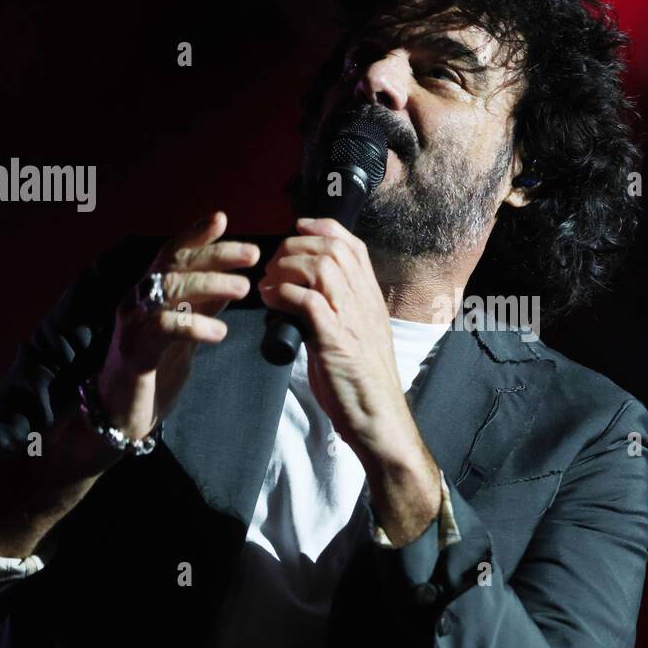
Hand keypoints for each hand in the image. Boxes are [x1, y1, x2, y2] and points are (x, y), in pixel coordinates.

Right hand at [97, 211, 259, 438]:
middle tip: (253, 254)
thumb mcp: (185, 331)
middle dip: (215, 254)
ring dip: (210, 284)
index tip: (223, 218)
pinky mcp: (136, 351)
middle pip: (175, 264)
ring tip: (244, 287)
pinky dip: (195, 326)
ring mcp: (133, 324)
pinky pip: (164, 329)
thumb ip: (203, 306)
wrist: (122, 412)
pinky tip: (220, 332)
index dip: (195, 234)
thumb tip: (232, 281)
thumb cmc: (154, 369)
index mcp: (150, 292)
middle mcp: (138, 300)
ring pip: (169, 290)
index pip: (172, 254)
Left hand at [258, 217, 439, 537]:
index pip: (352, 245)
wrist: (379, 420)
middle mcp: (365, 303)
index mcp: (370, 299)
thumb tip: (302, 298)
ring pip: (321, 267)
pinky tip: (271, 303)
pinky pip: (309, 302)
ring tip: (269, 284)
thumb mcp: (355, 337)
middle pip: (333, 248)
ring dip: (286, 268)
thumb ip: (337, 313)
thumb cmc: (361, 384)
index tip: (298, 228)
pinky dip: (285, 295)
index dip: (323, 228)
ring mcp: (352, 320)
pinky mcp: (337, 342)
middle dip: (295, 246)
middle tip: (273, 265)